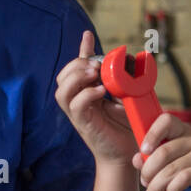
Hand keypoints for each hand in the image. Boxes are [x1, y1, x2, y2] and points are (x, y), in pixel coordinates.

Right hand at [54, 31, 136, 166]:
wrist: (128, 154)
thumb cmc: (126, 128)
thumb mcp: (126, 98)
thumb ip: (121, 81)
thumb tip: (128, 60)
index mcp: (86, 93)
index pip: (77, 68)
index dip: (81, 50)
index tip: (88, 35)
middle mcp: (78, 102)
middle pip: (63, 77)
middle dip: (76, 66)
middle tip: (95, 65)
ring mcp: (78, 114)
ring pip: (62, 91)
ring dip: (77, 78)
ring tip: (94, 75)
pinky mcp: (83, 125)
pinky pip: (76, 106)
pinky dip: (86, 95)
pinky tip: (100, 91)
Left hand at [135, 113, 190, 190]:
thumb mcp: (174, 165)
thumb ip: (154, 161)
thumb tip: (137, 159)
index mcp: (184, 133)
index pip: (166, 121)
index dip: (151, 134)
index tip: (143, 150)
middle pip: (163, 152)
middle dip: (148, 171)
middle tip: (145, 184)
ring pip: (171, 169)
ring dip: (156, 187)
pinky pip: (183, 179)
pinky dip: (172, 190)